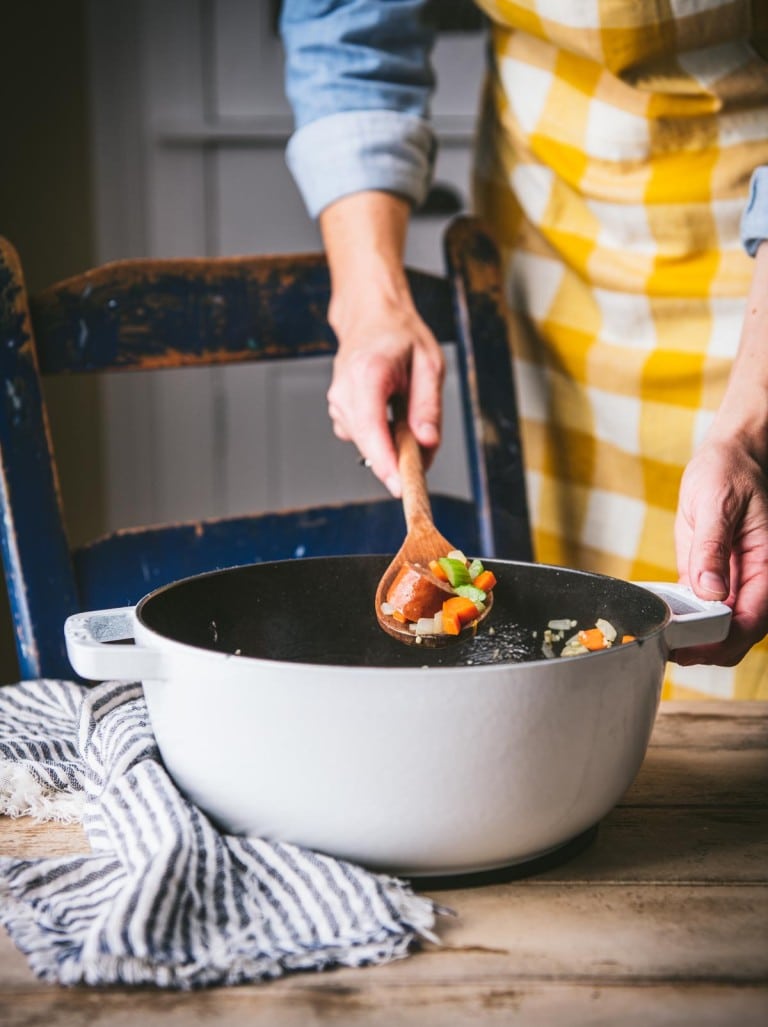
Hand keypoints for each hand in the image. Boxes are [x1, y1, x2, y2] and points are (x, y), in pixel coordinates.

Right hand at [326, 288, 444, 495]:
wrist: (372, 317)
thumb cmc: (401, 337)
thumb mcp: (430, 365)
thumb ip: (428, 407)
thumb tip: (426, 444)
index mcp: (367, 372)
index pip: (371, 426)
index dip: (384, 461)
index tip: (400, 485)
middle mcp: (344, 389)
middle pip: (366, 441)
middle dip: (395, 459)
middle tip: (423, 460)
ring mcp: (337, 401)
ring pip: (365, 442)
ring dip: (391, 444)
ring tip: (409, 415)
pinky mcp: (339, 410)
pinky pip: (362, 437)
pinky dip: (381, 437)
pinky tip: (393, 415)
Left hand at [673, 436, 767, 665]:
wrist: (728, 457)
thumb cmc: (728, 473)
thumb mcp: (716, 503)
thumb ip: (712, 548)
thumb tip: (711, 591)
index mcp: (767, 566)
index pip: (751, 621)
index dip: (721, 642)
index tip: (689, 649)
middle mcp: (754, 580)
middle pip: (738, 636)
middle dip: (707, 649)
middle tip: (668, 650)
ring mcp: (734, 582)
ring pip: (722, 629)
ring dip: (695, 639)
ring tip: (661, 639)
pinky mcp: (713, 577)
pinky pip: (703, 608)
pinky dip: (685, 619)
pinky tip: (662, 619)